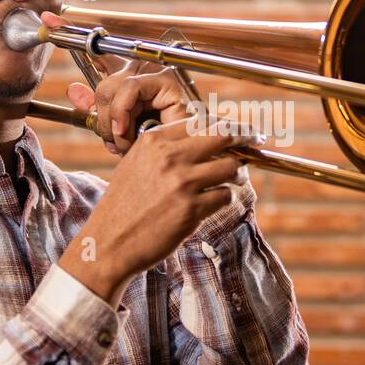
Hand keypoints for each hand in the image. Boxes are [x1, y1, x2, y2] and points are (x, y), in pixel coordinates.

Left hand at [40, 10, 189, 156]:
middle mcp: (145, 71)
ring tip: (124, 141)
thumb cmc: (152, 149)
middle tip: (113, 140)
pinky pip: (129, 89)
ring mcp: (158, 74)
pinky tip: (129, 131)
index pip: (99, 51)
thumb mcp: (115, 130)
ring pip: (111, 86)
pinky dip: (123, 113)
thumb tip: (73, 90)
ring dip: (112, 122)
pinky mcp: (169, 83)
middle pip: (101, 81)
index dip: (72, 31)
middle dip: (100, 117)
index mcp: (131, 79)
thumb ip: (95, 110)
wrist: (177, 165)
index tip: (48, 21)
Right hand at [57, 117, 251, 304]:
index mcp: (154, 141)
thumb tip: (203, 140)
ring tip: (233, 178)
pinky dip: (224, 199)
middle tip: (255, 139)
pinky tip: (214, 202)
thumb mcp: (135, 163)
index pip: (201, 121)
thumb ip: (165, 149)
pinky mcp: (192, 210)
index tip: (239, 128)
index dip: (225, 124)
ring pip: (230, 166)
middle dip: (244, 136)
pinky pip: (225, 196)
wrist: (109, 242)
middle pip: (223, 135)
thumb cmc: (123, 205)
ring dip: (236, 173)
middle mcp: (170, 157)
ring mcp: (182, 183)